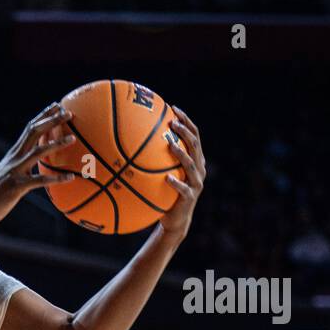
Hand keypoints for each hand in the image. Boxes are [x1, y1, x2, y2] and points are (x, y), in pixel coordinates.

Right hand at [0, 101, 76, 227]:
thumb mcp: (8, 174)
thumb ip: (20, 165)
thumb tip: (33, 163)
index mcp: (14, 154)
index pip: (29, 129)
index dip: (43, 116)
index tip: (56, 105)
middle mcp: (15, 158)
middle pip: (34, 132)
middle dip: (51, 120)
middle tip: (68, 112)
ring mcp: (15, 171)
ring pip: (38, 152)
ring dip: (56, 143)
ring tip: (72, 138)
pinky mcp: (17, 187)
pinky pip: (39, 180)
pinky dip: (56, 178)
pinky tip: (70, 178)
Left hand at [160, 105, 205, 239]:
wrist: (174, 220)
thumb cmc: (164, 194)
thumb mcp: (160, 175)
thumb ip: (154, 160)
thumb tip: (130, 143)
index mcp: (194, 160)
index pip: (194, 135)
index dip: (186, 121)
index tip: (174, 109)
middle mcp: (199, 169)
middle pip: (195, 145)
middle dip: (185, 132)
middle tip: (172, 124)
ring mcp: (196, 183)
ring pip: (191, 165)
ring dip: (181, 154)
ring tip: (170, 145)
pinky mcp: (189, 197)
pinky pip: (183, 189)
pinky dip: (176, 183)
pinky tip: (167, 178)